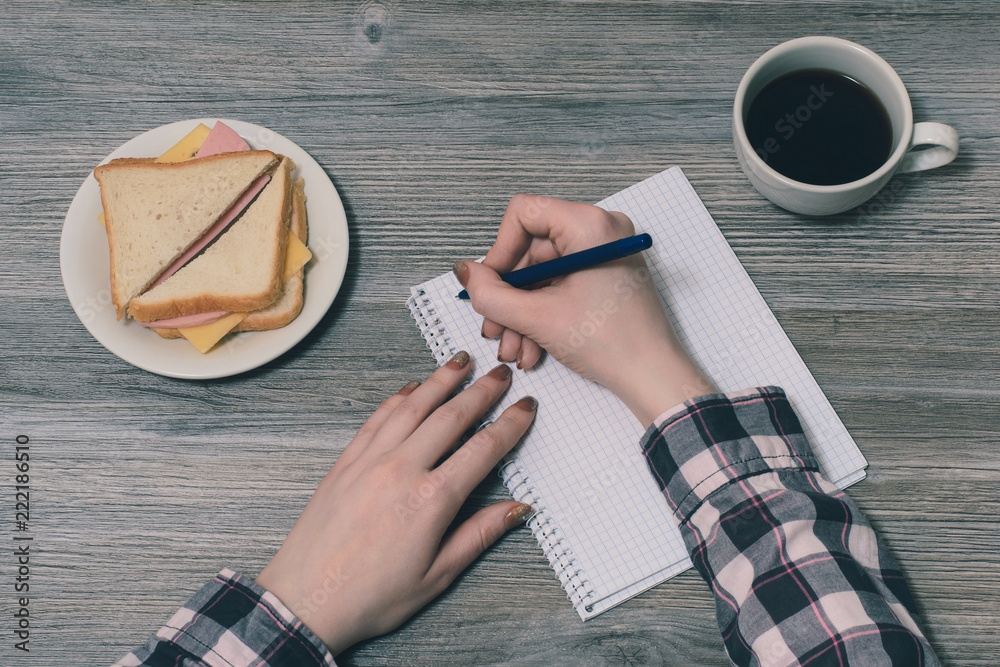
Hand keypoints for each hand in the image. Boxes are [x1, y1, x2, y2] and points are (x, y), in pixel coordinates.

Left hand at [256, 351, 535, 655]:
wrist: (306, 600)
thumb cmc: (369, 596)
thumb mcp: (437, 575)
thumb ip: (479, 534)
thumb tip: (517, 510)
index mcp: (431, 500)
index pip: (483, 448)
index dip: (510, 423)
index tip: (525, 408)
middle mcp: (401, 470)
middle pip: (452, 416)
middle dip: (482, 390)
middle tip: (500, 374)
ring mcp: (370, 461)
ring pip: (414, 406)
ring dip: (441, 380)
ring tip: (461, 362)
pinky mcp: (346, 461)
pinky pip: (378, 417)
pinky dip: (399, 397)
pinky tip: (412, 388)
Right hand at [454, 195, 714, 426]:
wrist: (653, 377)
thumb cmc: (612, 344)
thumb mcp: (537, 318)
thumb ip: (492, 294)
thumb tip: (466, 273)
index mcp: (590, 225)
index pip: (524, 214)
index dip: (499, 250)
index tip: (490, 285)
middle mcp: (600, 230)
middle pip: (530, 249)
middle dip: (509, 295)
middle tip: (494, 327)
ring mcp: (604, 254)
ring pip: (542, 274)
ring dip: (521, 313)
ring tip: (513, 348)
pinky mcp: (605, 276)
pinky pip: (561, 285)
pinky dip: (542, 314)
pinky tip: (532, 348)